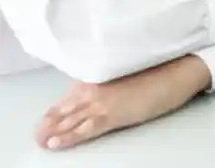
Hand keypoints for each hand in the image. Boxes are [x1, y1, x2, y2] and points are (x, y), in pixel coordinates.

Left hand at [35, 55, 210, 150]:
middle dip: (49, 124)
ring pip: (69, 121)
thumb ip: (108, 83)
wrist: (175, 71)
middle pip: (63, 110)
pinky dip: (68, 137)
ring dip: (53, 133)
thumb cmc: (156, 71)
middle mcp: (93, 88)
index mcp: (96, 76)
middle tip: (38, 135)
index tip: (46, 120)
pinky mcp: (112, 116)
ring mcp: (101, 103)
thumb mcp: (126, 74)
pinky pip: (84, 130)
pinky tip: (56, 143)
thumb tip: (98, 93)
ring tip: (42, 141)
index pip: (69, 96)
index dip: (55, 111)